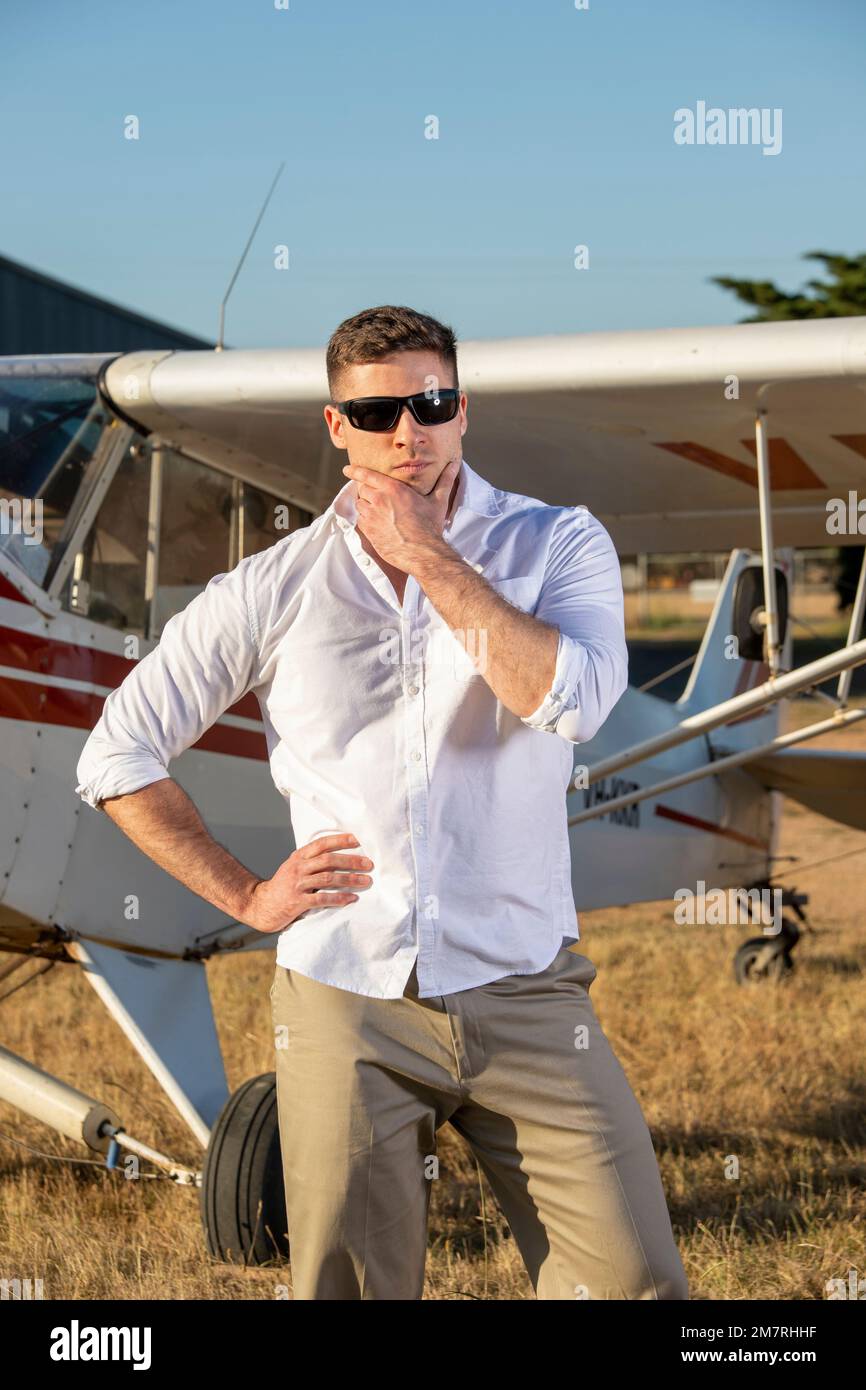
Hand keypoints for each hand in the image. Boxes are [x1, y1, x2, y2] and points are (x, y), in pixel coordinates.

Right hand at [242, 832, 373, 932]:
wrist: (261, 905)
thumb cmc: (282, 886)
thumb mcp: (293, 868)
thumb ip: (310, 861)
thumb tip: (337, 855)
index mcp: (298, 857)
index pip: (321, 844)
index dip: (340, 840)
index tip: (357, 840)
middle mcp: (298, 868)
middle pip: (328, 860)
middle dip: (351, 861)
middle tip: (369, 864)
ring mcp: (297, 884)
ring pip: (328, 878)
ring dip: (350, 879)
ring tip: (366, 881)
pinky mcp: (297, 902)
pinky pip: (322, 898)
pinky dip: (339, 898)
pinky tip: (351, 898)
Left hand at [341, 455, 461, 568]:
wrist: (423, 553)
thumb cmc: (430, 526)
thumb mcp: (438, 501)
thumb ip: (445, 480)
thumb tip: (454, 464)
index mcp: (393, 489)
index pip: (367, 474)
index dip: (355, 470)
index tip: (348, 469)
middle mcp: (379, 500)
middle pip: (362, 489)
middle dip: (367, 491)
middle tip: (377, 497)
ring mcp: (372, 517)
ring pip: (360, 505)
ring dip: (366, 506)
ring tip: (378, 511)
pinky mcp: (369, 532)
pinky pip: (361, 521)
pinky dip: (366, 520)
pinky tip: (377, 523)